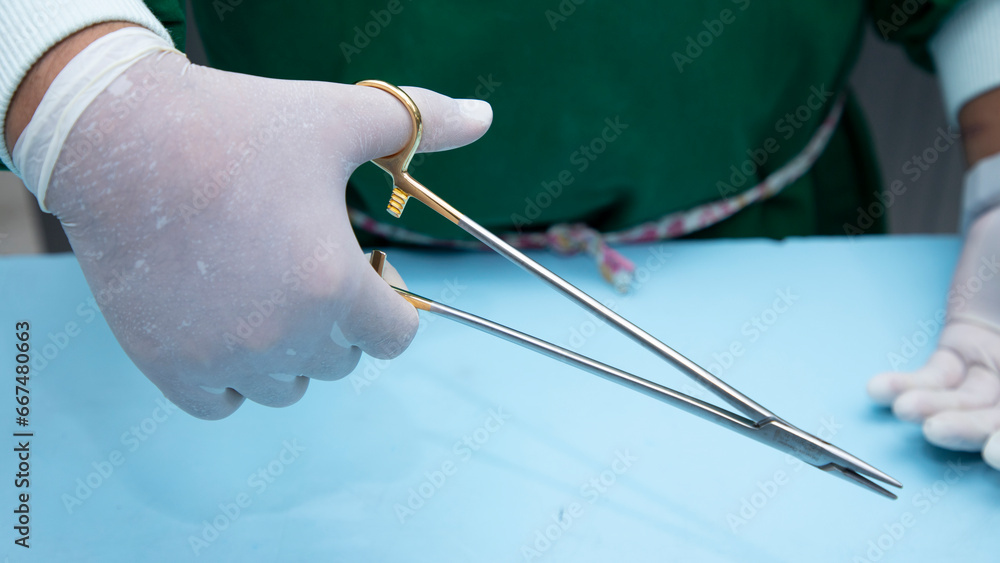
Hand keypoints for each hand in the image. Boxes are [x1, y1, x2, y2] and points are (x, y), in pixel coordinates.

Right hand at [17, 28, 490, 418]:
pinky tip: (223, 328)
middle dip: (338, 321)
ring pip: (288, 387)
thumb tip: (485, 117)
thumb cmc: (237, 126)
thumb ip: (420, 123)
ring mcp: (224, 358)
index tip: (361, 273)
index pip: (396, 338)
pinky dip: (232, 380)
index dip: (386, 304)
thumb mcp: (338, 116)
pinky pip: (224, 405)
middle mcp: (285, 336)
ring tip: (262, 292)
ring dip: (289, 353)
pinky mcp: (169, 369)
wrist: (118, 138)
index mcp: (335, 286)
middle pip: (343, 360)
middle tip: (301, 267)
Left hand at [867, 206, 999, 468]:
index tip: (994, 455)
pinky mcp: (963, 349)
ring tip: (907, 409)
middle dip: (970, 429)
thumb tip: (993, 366)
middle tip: (937, 431)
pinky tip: (880, 390)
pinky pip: (936, 375)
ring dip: (934, 408)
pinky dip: (908, 384)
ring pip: (966, 402)